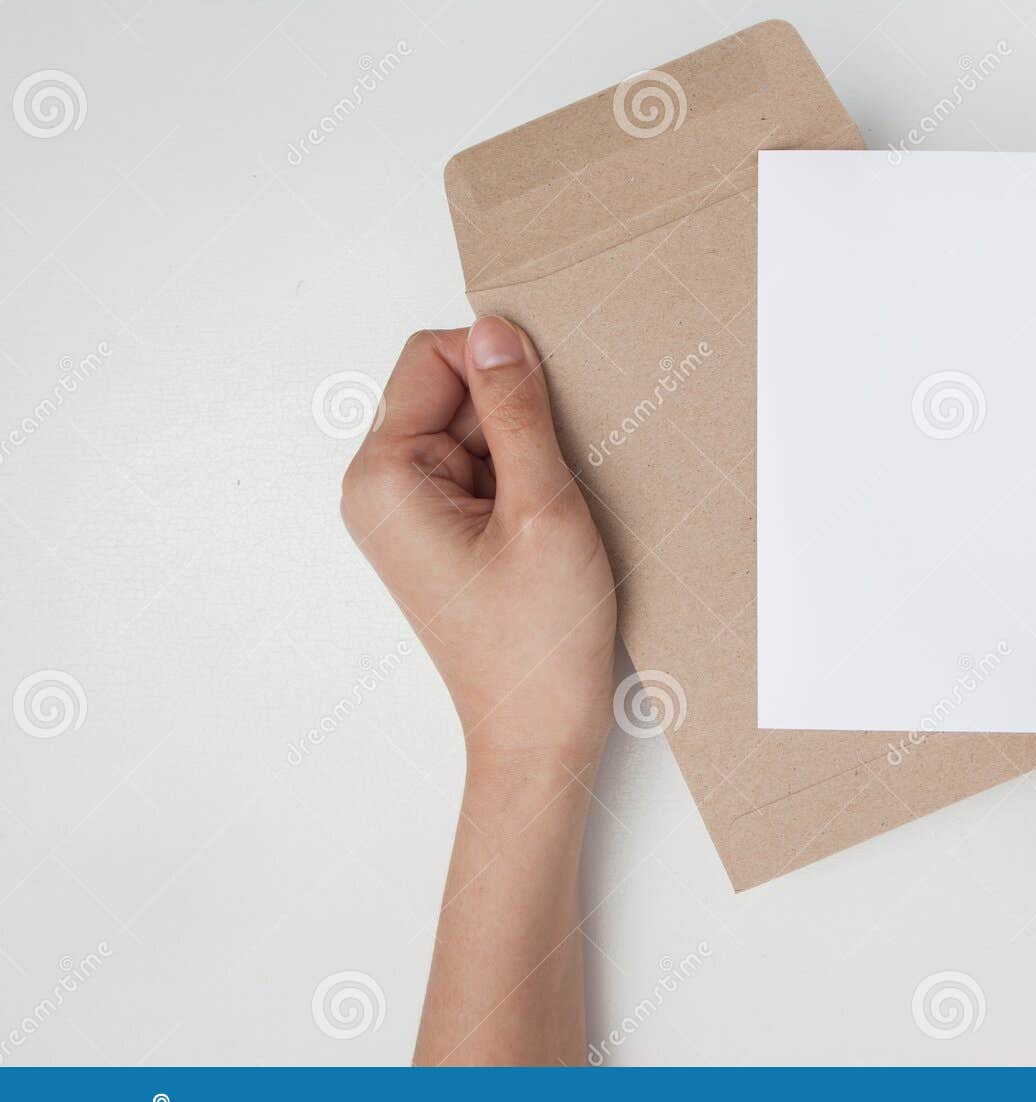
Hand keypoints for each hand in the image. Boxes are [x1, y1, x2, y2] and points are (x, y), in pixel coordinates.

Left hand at [339, 318, 616, 780]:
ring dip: (523, 452)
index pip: (431, 358)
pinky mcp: (439, 533)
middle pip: (449, 390)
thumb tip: (496, 331)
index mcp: (385, 477)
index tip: (546, 414)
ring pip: (473, 429)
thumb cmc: (536, 642)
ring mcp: (408, 512)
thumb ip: (517, 411)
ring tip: (550, 513)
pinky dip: (522, 479)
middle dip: (512, 416)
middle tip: (550, 480)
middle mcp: (381, 489)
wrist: (538, 732)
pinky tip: (546, 525)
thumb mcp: (542, 507)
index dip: (498, 367)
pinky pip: (481, 469)